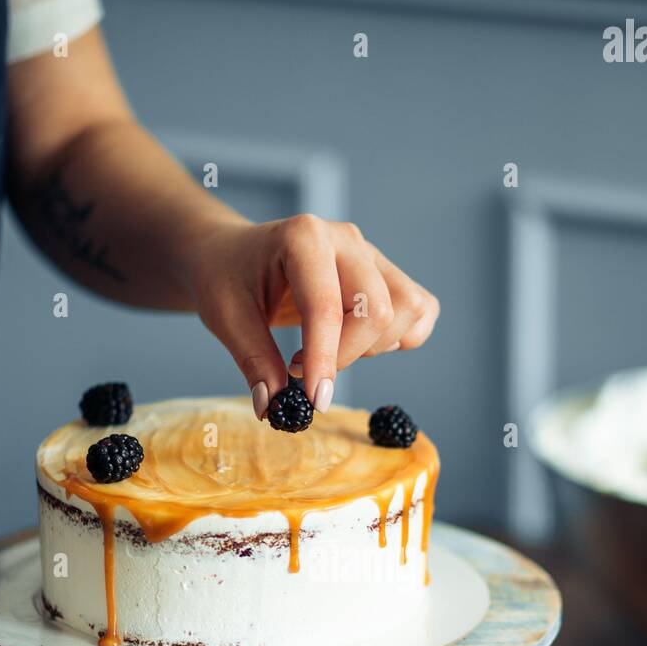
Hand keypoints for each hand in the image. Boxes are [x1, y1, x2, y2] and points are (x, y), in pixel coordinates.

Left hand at [184, 215, 438, 417]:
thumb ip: (254, 361)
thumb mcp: (226, 318)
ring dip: (374, 347)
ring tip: (331, 350)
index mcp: (304, 237)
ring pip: (407, 309)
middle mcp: (346, 239)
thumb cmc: (228, 278)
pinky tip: (360, 343)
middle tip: (304, 372)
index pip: (327, 307)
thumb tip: (275, 408)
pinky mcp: (386, 273)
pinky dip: (399, 338)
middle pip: (378, 310)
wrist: (234, 254)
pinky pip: (420, 310)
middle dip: (347, 356)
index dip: (324, 360)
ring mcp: (371, 254)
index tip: (315, 401)